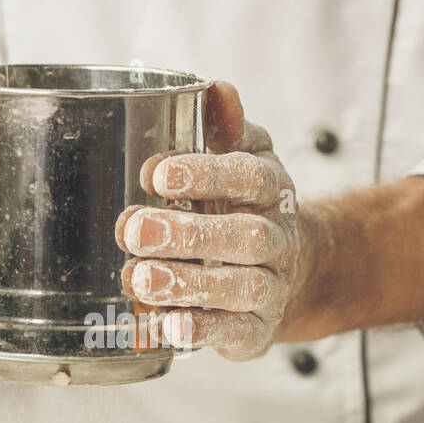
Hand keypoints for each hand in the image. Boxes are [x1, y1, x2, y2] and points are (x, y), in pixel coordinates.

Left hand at [115, 82, 307, 360]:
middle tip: (133, 228)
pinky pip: (232, 333)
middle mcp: (278, 239)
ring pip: (241, 288)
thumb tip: (218, 89)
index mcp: (272, 189)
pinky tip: (165, 326)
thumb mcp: (240, 161)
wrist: (291, 273)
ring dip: (188, 284)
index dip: (207, 174)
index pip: (250, 176)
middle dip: (188, 234)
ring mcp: (270, 288)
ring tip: (140, 278)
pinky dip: (199, 331)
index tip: (157, 174)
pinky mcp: (255, 330)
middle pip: (246, 237)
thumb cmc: (246, 208)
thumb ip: (224, 129)